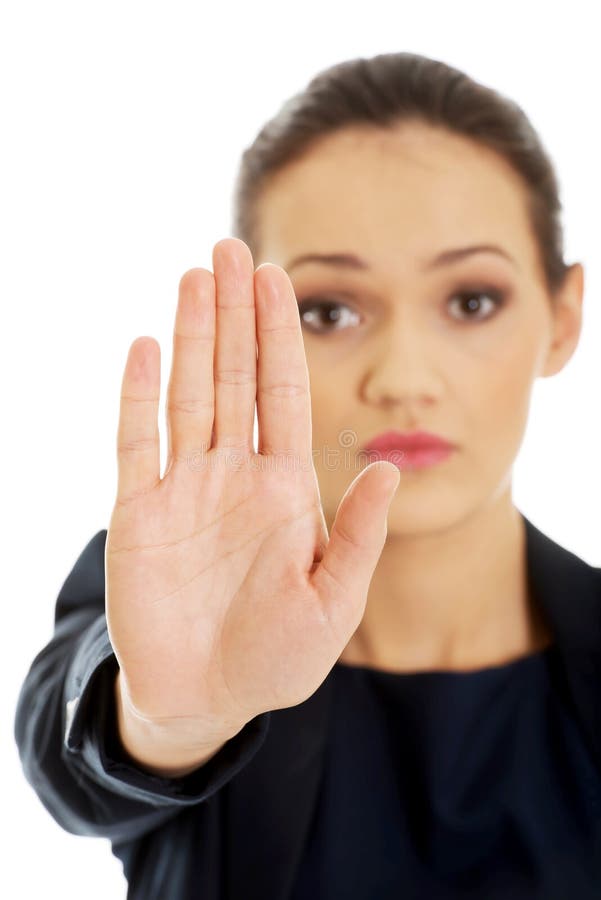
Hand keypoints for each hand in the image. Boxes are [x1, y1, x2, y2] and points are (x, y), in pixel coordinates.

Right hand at [105, 237, 399, 743]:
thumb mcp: (333, 602)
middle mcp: (232, 474)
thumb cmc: (276, 657)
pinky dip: (137, 397)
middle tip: (228, 248)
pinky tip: (147, 348)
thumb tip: (389, 470)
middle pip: (233, 376)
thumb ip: (357, 536)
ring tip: (193, 277)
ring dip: (191, 336)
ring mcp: (183, 489)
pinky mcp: (138, 516)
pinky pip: (136, 445)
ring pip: (187, 394)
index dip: (280, 335)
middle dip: (234, 313)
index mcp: (283, 488)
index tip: (276, 277)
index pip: (282, 393)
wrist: (207, 699)